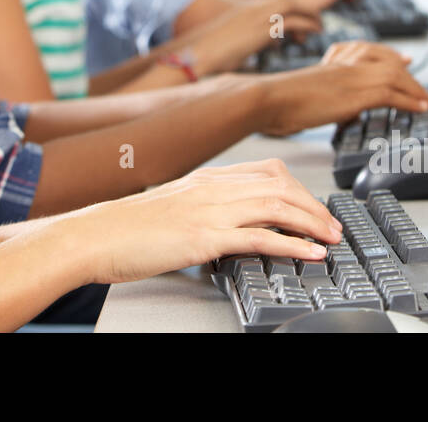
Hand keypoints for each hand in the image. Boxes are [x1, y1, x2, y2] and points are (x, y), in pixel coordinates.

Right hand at [71, 160, 342, 284]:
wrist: (94, 236)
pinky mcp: (203, 237)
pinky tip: (308, 255)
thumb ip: (202, 207)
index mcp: (205, 178)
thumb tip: (226, 224)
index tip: (314, 207)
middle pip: (280, 186)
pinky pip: (258, 237)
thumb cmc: (125, 227)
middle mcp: (211, 188)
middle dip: (313, 207)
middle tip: (333, 227)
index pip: (267, 172)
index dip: (298, 189)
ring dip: (311, 224)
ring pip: (276, 206)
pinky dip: (291, 245)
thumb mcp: (172, 206)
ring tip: (330, 240)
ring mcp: (208, 210)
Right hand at [187, 0, 320, 75]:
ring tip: (320, 26)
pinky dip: (307, 25)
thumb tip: (268, 44)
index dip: (291, 9)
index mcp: (245, 9)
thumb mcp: (234, 42)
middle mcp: (253, 8)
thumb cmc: (211, 54)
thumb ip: (252, 39)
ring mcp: (259, 16)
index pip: (275, 1)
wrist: (198, 55)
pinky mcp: (263, 29)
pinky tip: (316, 32)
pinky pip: (294, 22)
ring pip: (294, 6)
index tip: (301, 19)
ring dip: (310, 14)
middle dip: (304, 8)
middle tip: (316, 20)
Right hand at [258, 42, 427, 135]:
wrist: (269, 99)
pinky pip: (392, 93)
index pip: (367, 51)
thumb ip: (319, 95)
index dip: (389, 55)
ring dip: (415, 89)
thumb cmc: (276, 102)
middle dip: (409, 75)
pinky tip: (420, 108)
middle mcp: (344, 64)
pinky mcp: (356, 93)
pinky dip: (411, 100)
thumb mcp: (301, 94)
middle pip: (386, 61)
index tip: (403, 60)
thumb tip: (329, 109)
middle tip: (423, 87)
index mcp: (331, 62)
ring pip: (395, 75)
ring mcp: (351, 76)